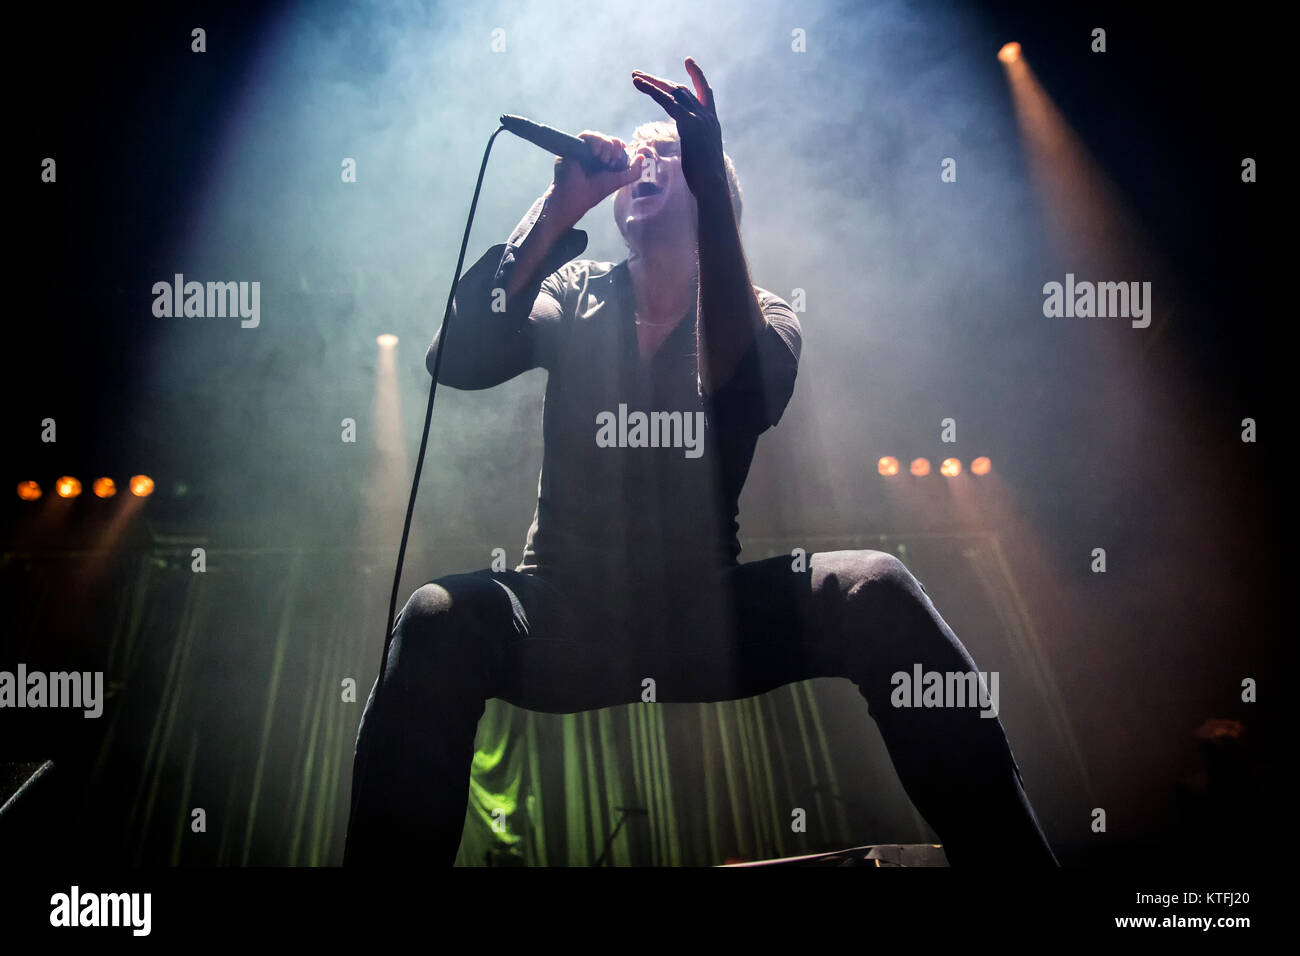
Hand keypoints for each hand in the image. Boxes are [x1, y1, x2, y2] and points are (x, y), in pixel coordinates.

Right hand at [548, 131, 646, 223]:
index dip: (621, 149)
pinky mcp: (574, 146)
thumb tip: (643, 157)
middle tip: (611, 161)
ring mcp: (584, 149)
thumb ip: (633, 172)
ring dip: (605, 144)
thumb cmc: (594, 191)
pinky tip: (596, 153)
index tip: (619, 160)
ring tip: (603, 159)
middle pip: (609, 139)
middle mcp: (594, 153)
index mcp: (605, 160)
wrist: (576, 197)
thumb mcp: (618, 181)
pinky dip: (594, 141)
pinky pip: (586, 135)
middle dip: (614, 147)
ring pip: (599, 136)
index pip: (616, 146)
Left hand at [632, 58, 727, 204]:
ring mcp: (700, 119)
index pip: (705, 91)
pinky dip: (653, 91)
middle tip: (640, 74)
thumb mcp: (700, 153)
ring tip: (634, 77)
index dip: (697, 75)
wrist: (713, 187)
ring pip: (673, 92)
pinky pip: (668, 103)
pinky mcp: (690, 125)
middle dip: (659, 80)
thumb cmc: (705, 178)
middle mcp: (707, 116)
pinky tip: (640, 85)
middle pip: (681, 89)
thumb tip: (689, 141)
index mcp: (711, 121)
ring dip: (652, 83)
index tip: (688, 61)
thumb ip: (695, 140)